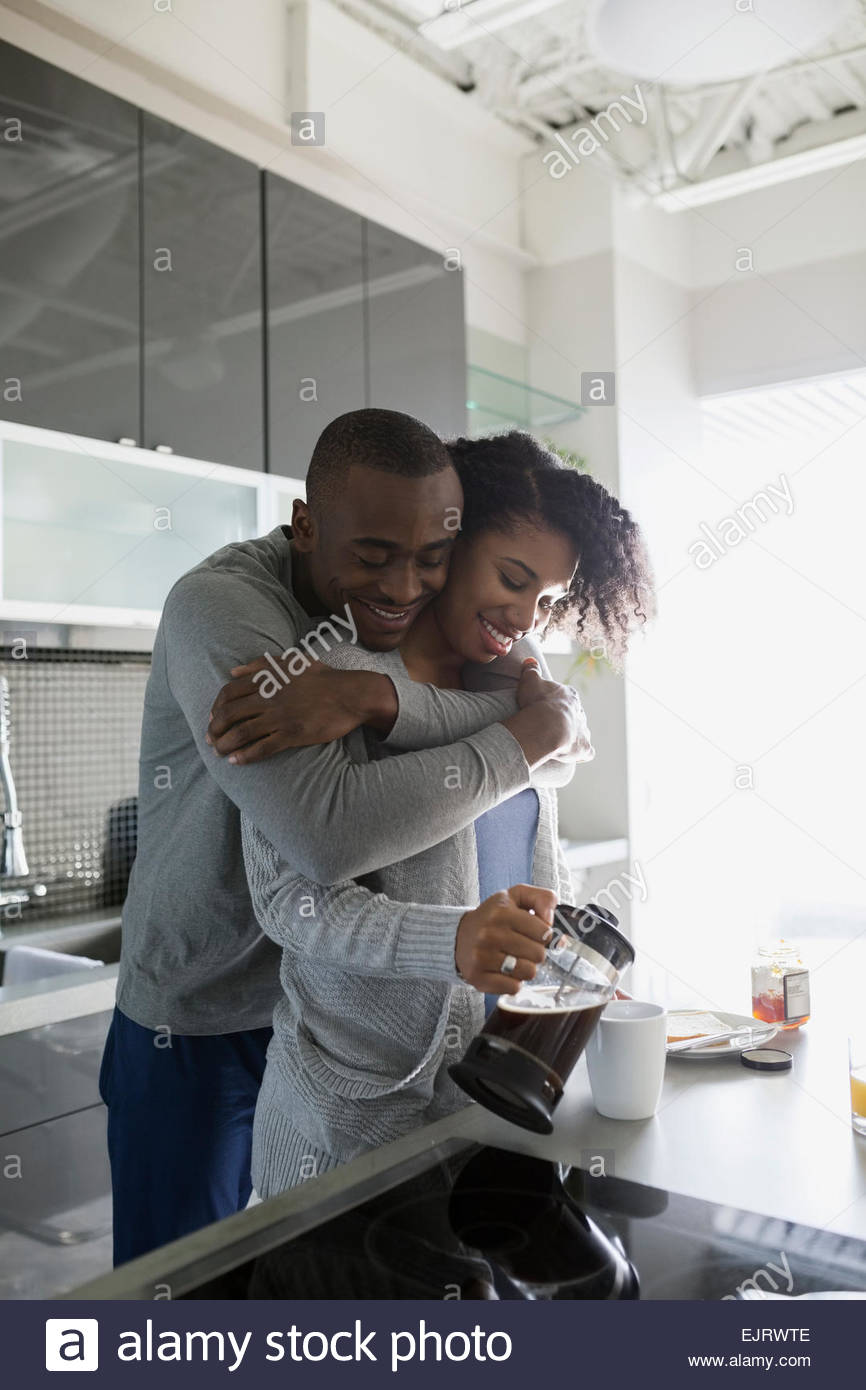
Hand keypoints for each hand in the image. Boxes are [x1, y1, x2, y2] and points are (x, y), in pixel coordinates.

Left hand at [207, 657, 386, 763]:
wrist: (351, 694)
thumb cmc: (322, 677)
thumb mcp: (290, 661)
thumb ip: (259, 664)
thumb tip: (233, 671)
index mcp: (267, 680)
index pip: (229, 693)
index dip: (216, 707)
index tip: (213, 718)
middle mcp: (269, 698)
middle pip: (229, 715)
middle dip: (215, 729)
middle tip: (211, 739)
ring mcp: (280, 717)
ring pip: (242, 733)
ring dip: (225, 745)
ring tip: (219, 752)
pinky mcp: (292, 734)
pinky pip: (262, 748)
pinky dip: (245, 756)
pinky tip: (236, 761)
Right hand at [455, 884, 556, 993]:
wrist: (458, 936)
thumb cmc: (493, 917)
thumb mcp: (517, 897)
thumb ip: (543, 898)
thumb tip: (552, 920)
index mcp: (502, 911)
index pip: (545, 931)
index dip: (543, 934)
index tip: (533, 932)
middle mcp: (490, 933)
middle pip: (539, 954)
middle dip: (535, 951)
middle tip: (522, 946)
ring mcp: (482, 956)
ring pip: (528, 972)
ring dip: (525, 968)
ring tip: (513, 958)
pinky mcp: (478, 977)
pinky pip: (513, 987)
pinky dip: (513, 982)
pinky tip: (503, 971)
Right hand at [511, 659, 593, 763]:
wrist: (546, 726)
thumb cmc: (537, 702)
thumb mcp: (529, 681)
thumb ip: (531, 670)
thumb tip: (530, 660)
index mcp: (569, 695)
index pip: (566, 697)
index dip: (555, 703)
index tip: (544, 708)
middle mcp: (580, 712)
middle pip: (574, 714)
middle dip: (565, 720)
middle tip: (548, 726)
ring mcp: (583, 730)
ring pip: (582, 731)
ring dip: (573, 736)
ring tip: (559, 742)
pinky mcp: (584, 747)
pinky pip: (587, 751)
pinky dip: (582, 753)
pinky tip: (575, 755)